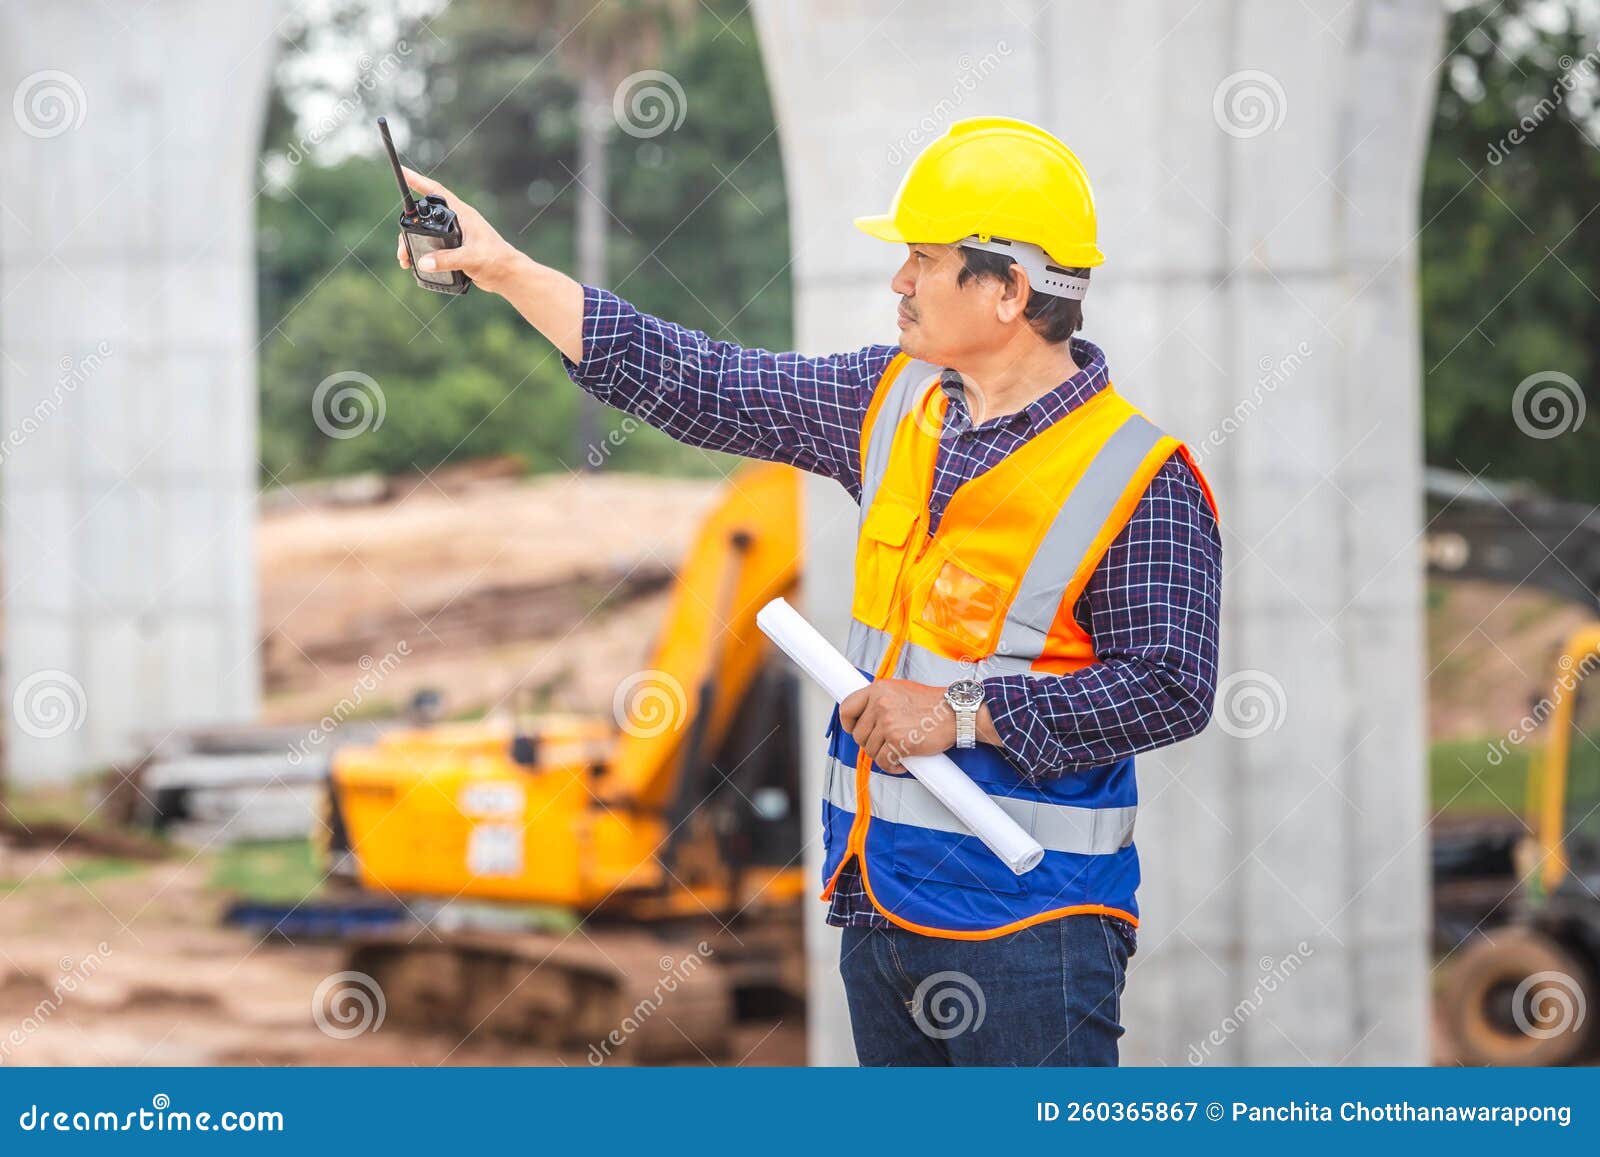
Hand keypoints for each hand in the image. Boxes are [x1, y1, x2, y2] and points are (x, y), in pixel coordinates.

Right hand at [395, 166, 527, 295]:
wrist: (508, 276)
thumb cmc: (497, 261)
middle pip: (426, 217)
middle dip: (409, 228)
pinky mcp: (455, 249)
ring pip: (427, 234)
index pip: (437, 192)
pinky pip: (433, 248)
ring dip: (414, 245)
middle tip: (402, 248)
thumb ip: (448, 260)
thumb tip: (424, 262)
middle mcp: (458, 221)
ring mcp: (456, 235)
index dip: (419, 181)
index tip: (403, 172)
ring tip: (405, 260)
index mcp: (463, 215)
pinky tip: (416, 265)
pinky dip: (423, 255)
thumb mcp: (471, 258)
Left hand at [839, 680, 954, 773]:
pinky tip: (901, 762)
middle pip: (859, 734)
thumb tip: (868, 715)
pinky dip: (891, 766)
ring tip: (897, 751)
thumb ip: (882, 699)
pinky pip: (883, 761)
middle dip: (871, 743)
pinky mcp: (898, 741)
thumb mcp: (902, 690)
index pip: (847, 707)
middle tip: (886, 744)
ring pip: (871, 750)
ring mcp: (888, 723)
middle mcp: (881, 704)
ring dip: (883, 755)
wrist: (957, 712)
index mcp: (879, 689)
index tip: (853, 729)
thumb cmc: (934, 703)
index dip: (848, 723)